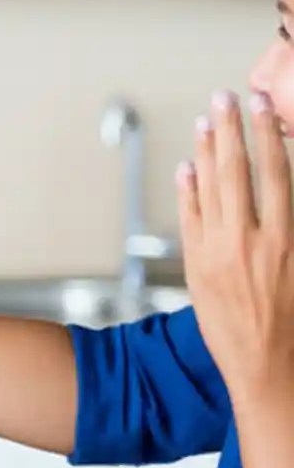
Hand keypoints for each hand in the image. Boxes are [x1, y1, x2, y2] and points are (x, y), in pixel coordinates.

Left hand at [177, 90, 293, 403]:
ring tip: (205, 121)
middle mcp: (250, 241)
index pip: (277, 173)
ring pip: (208, 189)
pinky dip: (186, 190)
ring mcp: (218, 254)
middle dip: (230, 129)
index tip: (262, 105)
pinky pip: (188, 218)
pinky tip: (185, 168)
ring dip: (205, 150)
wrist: (269, 371)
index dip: (268, 134)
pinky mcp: (196, 268)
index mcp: (287, 240)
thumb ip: (292, 226)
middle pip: (236, 170)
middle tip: (224, 96)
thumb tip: (285, 186)